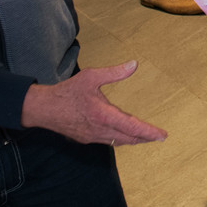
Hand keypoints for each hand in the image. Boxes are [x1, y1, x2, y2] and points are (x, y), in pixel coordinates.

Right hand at [20, 61, 166, 145]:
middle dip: (145, 138)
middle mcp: (100, 130)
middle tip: (159, 136)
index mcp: (104, 115)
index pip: (132, 127)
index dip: (149, 132)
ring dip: (133, 139)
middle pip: (129, 138)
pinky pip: (108, 141)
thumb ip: (114, 72)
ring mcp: (93, 137)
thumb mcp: (90, 77)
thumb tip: (133, 64)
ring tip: (145, 136)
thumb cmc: (66, 92)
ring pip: (119, 141)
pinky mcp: (86, 139)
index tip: (163, 135)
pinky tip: (123, 135)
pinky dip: (120, 139)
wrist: (43, 109)